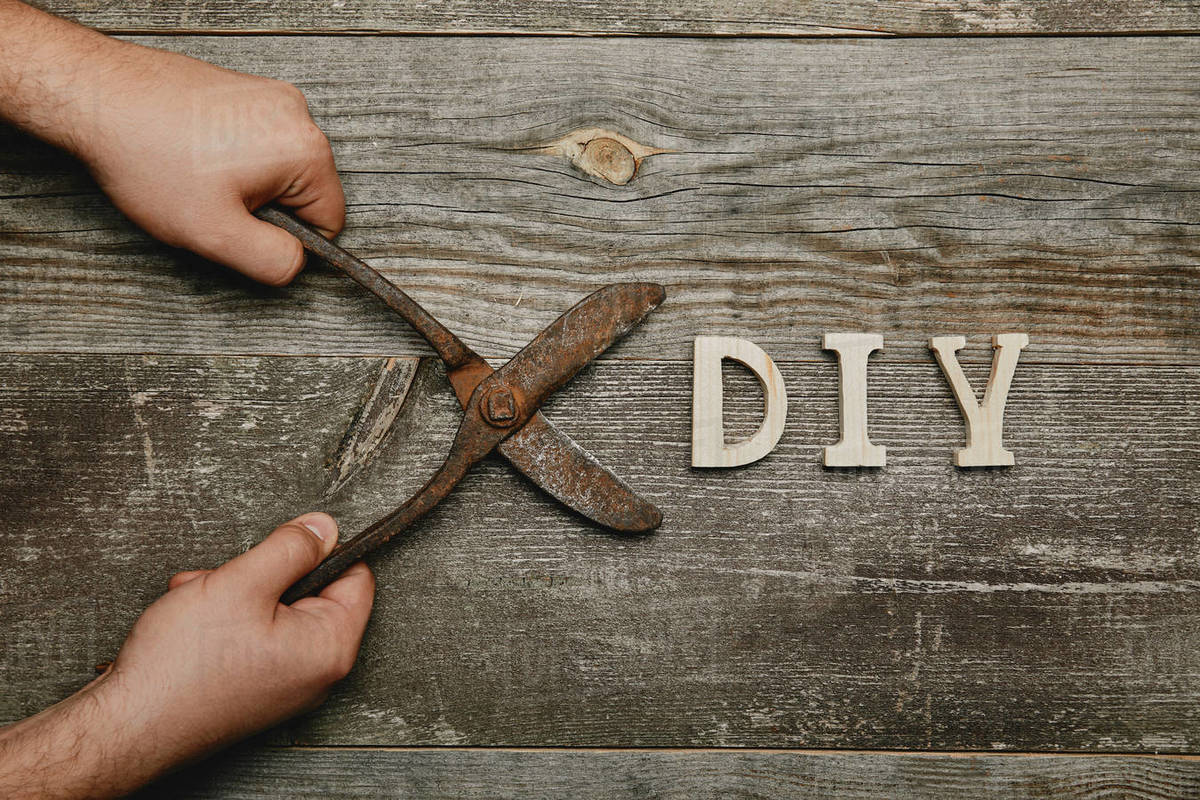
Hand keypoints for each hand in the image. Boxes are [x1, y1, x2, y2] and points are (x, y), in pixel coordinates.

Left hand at [0, 1, 343, 284]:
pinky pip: (253, 144)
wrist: (95, 95)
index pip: (330, 221)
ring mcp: (268, 96)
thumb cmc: (148, 156)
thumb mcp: (215, 233)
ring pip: (276, 170)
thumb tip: (296, 264)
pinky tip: (188, 156)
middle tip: (209, 203)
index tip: (239, 228)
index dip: (285, 240)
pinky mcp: (242, 89)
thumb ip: (272, 261)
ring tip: (193, 176)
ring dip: (242, 184)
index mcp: (306, 149)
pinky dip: (226, 158)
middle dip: (261, 208)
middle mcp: (297, 113)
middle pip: (302, 193)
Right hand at [0, 512, 373, 798]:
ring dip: (235, 593)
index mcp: (330, 648)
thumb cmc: (183, 667)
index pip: (357, 579)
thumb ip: (291, 548)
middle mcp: (316, 674)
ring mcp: (285, 686)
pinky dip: (223, 621)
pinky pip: (253, 639)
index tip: (290, 540)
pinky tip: (191, 621)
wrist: (126, 726)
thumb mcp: (242, 582)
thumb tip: (325, 528)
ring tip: (198, 598)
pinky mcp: (254, 692)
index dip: (324, 550)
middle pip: (310, 593)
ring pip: (273, 612)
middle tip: (227, 576)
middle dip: (263, 574)